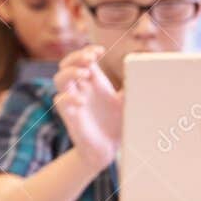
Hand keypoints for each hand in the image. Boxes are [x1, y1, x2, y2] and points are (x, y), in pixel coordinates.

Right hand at [53, 45, 120, 169]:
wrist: (108, 149)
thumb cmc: (118, 125)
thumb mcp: (128, 102)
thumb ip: (132, 87)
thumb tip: (141, 72)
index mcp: (95, 82)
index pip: (84, 59)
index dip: (88, 51)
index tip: (100, 52)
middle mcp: (82, 88)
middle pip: (68, 64)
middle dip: (76, 57)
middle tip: (90, 59)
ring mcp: (73, 100)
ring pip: (59, 78)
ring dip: (69, 72)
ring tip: (84, 74)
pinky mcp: (69, 115)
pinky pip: (60, 100)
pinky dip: (69, 97)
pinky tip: (82, 102)